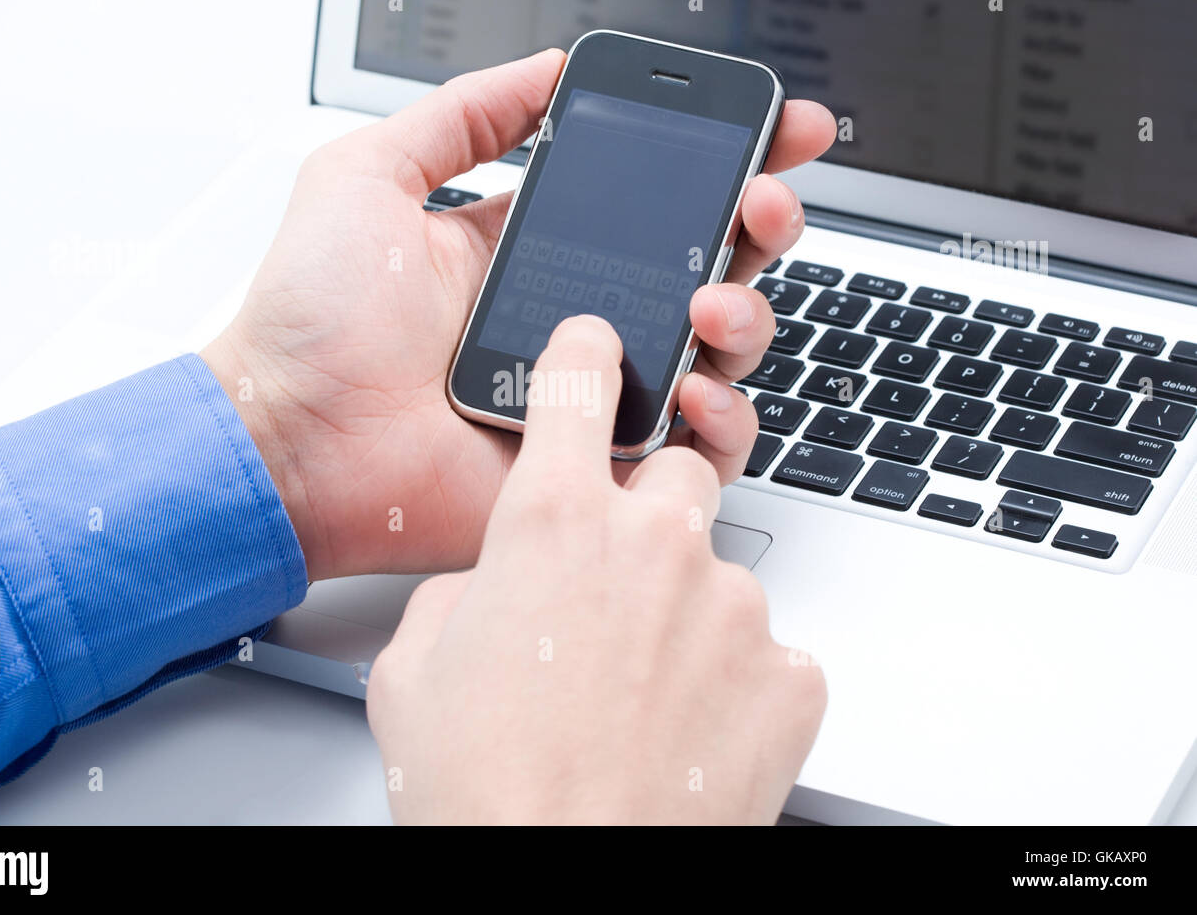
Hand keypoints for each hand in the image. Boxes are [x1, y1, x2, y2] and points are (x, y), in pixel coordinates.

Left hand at [202, 49, 835, 579]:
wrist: (292, 443)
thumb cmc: (311, 321)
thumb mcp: (370, 176)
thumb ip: (462, 115)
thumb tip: (547, 69)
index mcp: (533, 248)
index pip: (653, 197)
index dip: (725, 160)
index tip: (778, 128)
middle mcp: (575, 318)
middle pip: (707, 267)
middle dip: (758, 226)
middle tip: (760, 203)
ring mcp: (592, 396)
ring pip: (718, 356)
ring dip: (746, 317)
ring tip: (711, 302)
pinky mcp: (595, 468)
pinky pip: (696, 455)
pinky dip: (721, 422)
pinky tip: (695, 390)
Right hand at [365, 316, 825, 823]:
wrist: (565, 879)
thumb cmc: (485, 791)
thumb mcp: (416, 671)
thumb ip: (463, 593)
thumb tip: (493, 592)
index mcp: (555, 525)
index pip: (580, 387)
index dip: (588, 356)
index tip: (600, 344)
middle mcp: (655, 546)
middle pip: (680, 470)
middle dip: (652, 510)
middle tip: (616, 584)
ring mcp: (733, 607)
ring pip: (720, 574)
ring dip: (686, 614)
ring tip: (640, 695)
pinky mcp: (790, 675)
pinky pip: (769, 651)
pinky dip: (735, 680)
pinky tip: (688, 730)